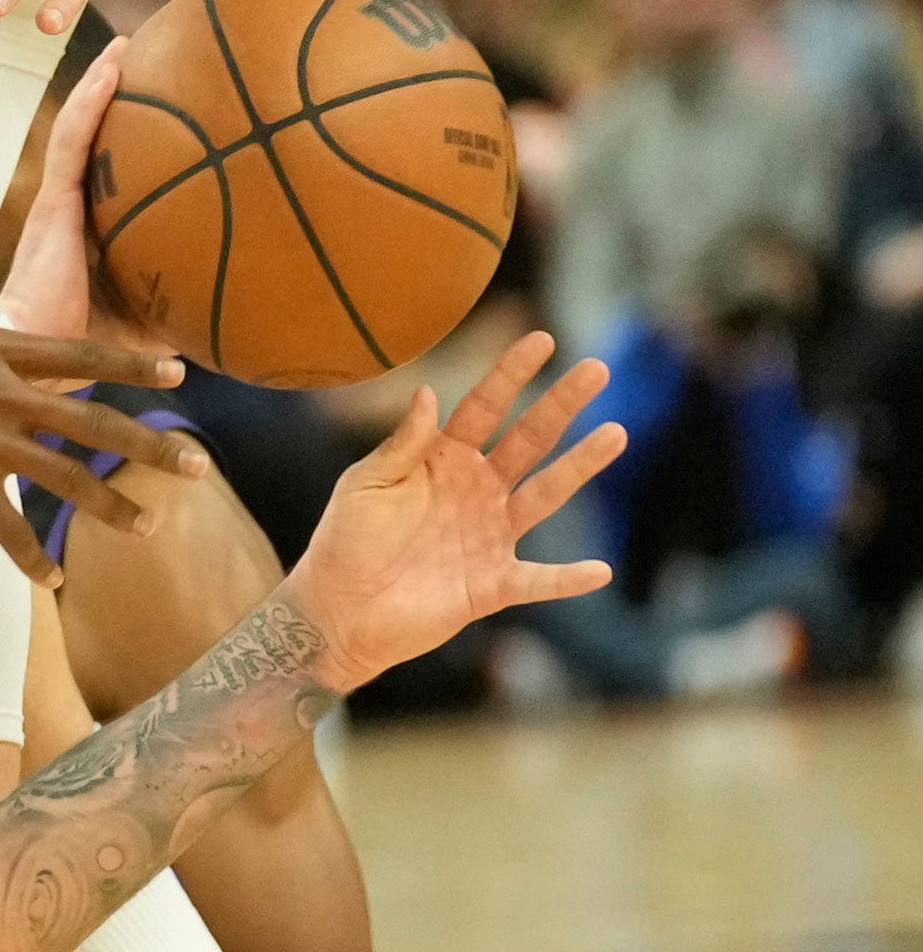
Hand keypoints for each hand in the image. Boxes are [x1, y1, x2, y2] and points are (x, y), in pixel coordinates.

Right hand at [0, 42, 175, 351]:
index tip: (159, 108)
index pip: (107, 172)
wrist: (40, 353)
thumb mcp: (151, 319)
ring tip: (122, 45)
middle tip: (141, 57)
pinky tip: (109, 69)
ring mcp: (59, 200)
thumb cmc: (85, 344)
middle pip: (92, 139)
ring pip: (78, 129)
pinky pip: (71, 141)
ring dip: (97, 84)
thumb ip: (186, 307)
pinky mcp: (52, 201)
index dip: (126, 137)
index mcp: (88, 228)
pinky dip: (88, 101)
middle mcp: (72, 206)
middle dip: (110, 97)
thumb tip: (242, 318)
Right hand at [0, 290, 204, 583]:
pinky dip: (31, 557)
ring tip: (151, 524)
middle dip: (151, 443)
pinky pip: (8, 528)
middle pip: (94, 421)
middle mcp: (2, 395)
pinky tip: (52, 578)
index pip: (80, 354)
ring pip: (67, 477)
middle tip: (198, 464)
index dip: (131, 364)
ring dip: (113, 505)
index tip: (176, 374)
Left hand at [284, 330, 620, 686]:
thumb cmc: (344, 542)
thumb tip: (428, 392)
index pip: (484, 408)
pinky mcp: (493, 584)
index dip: (511, 375)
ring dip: (579, 467)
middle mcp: (476, 490)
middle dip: (561, 404)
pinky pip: (538, 581)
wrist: (337, 611)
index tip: (541, 340)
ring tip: (615, 433)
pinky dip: (566, 579)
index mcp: (442, 460)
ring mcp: (490, 535)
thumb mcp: (366, 484)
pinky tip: (599, 571)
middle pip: (528, 439)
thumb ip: (402, 444)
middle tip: (596, 369)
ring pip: (545, 494)